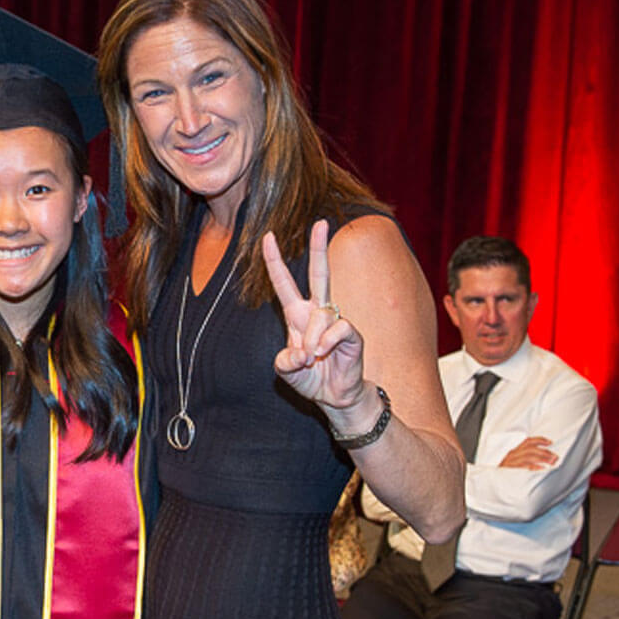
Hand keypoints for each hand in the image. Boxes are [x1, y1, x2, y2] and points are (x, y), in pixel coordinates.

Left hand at [263, 221, 367, 412]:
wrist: (333, 396)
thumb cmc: (309, 377)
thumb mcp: (286, 370)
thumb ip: (285, 360)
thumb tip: (302, 351)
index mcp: (296, 315)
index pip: (284, 283)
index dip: (274, 261)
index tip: (267, 237)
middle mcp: (316, 311)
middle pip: (319, 273)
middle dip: (319, 248)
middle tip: (320, 222)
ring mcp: (335, 320)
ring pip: (321, 315)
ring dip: (312, 339)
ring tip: (313, 357)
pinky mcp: (351, 333)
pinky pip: (338, 328)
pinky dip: (327, 343)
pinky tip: (324, 354)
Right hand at [497, 436, 556, 470]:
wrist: (491, 478)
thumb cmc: (504, 470)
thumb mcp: (511, 460)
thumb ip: (522, 456)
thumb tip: (539, 456)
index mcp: (514, 450)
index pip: (527, 441)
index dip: (539, 440)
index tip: (550, 442)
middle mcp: (513, 454)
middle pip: (531, 449)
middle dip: (545, 452)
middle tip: (555, 456)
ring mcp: (512, 462)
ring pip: (529, 456)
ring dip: (542, 458)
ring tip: (552, 462)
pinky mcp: (511, 470)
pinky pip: (524, 467)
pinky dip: (534, 467)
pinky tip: (543, 468)